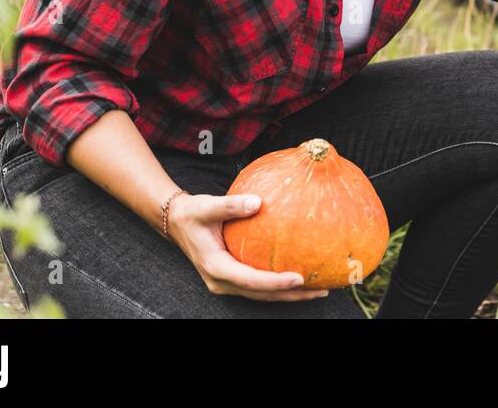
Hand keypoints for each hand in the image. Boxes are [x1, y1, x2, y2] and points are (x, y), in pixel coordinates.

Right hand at [166, 193, 329, 301]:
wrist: (177, 223)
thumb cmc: (193, 213)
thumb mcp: (207, 206)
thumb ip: (231, 205)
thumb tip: (257, 202)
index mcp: (215, 266)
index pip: (250, 280)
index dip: (274, 282)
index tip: (299, 278)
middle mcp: (221, 281)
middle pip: (260, 294)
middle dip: (291, 295)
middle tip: (320, 289)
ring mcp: (226, 283)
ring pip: (261, 294)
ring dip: (289, 294)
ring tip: (318, 288)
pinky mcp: (232, 279)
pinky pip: (259, 286)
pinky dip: (279, 286)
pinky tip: (300, 278)